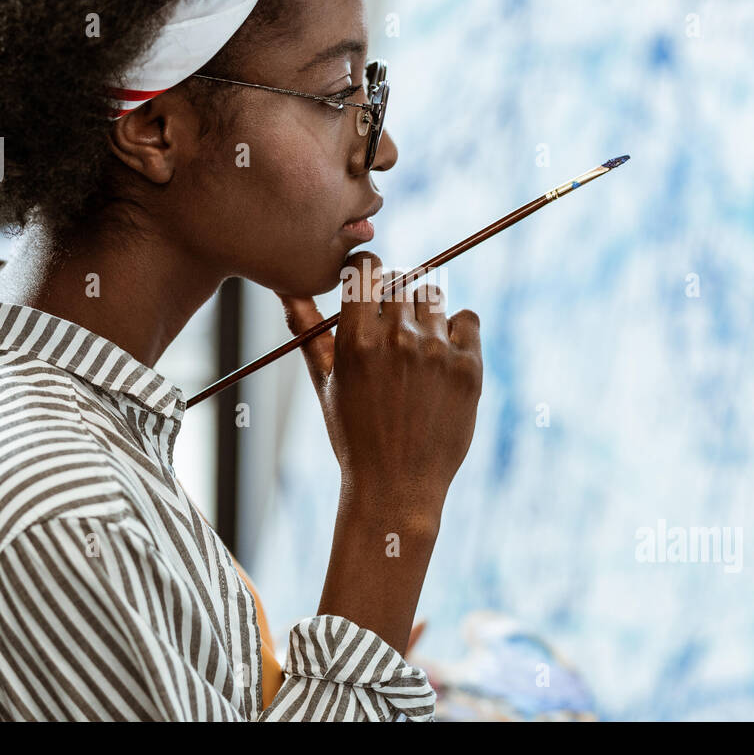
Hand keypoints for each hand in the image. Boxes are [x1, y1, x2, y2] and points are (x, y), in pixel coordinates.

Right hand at [279, 251, 482, 654]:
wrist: (397, 487)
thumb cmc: (353, 434)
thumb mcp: (324, 381)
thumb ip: (306, 328)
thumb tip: (285, 285)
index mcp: (356, 338)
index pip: (367, 267)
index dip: (367, 272)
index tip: (368, 286)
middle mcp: (397, 338)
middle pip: (402, 281)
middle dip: (394, 300)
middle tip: (390, 334)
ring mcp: (436, 351)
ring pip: (433, 296)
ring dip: (424, 313)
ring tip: (415, 350)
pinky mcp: (468, 366)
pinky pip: (467, 319)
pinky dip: (457, 330)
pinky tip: (441, 357)